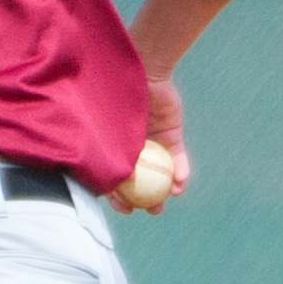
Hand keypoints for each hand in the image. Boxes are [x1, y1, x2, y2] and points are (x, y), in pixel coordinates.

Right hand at [107, 75, 192, 215]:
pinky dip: (181, 170)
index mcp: (115, 148)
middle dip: (148, 199)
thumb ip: (106, 154)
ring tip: (169, 199)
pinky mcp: (172, 134)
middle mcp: (135, 148)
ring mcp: (155, 142)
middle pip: (143, 180)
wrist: (142, 72)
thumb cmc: (117, 100)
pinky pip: (178, 157)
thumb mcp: (108, 131)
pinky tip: (181, 183)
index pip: (118, 178)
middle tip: (153, 211)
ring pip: (163, 172)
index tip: (127, 210)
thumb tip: (102, 186)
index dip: (121, 197)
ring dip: (167, 188)